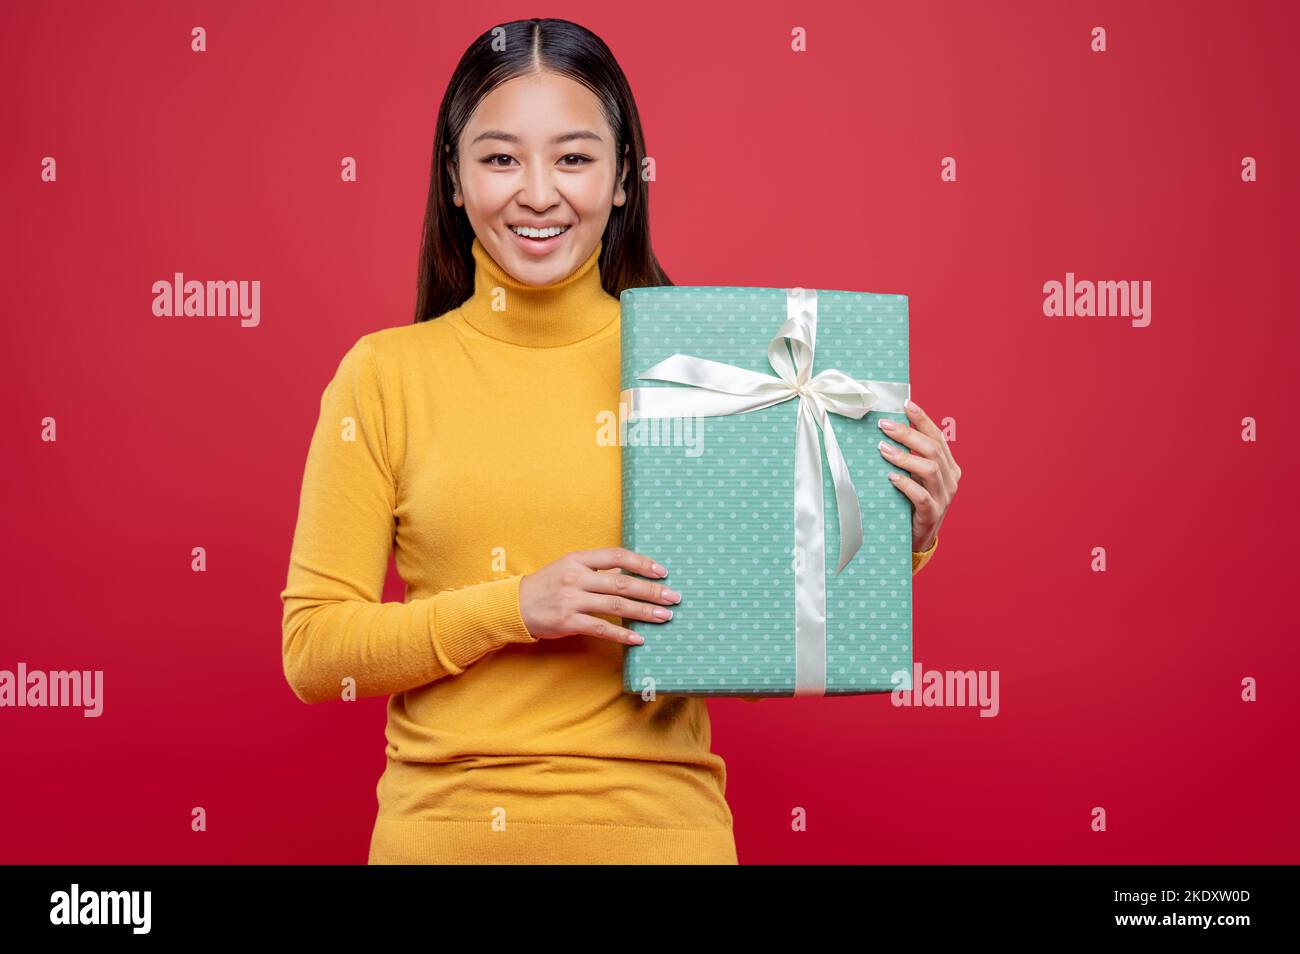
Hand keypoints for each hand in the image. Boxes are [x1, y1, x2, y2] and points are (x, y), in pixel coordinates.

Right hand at [518, 548, 680, 644]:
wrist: (514, 605)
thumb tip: (629, 570)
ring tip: (665, 617)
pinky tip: (638, 638)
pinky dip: (622, 634)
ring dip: (643, 612)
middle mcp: (576, 577)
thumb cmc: (547, 585)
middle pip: (622, 583)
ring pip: (615, 606)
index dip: (642, 563)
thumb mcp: (570, 568)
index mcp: (578, 559)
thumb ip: (598, 570)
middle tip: (674, 597)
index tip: (662, 572)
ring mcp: (571, 599)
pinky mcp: (567, 621)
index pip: (617, 556)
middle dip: (651, 591)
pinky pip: (601, 628)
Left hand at [877, 399, 959, 552]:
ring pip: (929, 469)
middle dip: (908, 434)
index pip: (938, 437)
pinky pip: (921, 496)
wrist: (919, 538)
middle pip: (932, 449)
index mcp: (949, 466)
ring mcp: (944, 497)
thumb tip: (886, 429)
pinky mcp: (932, 514)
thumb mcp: (916, 477)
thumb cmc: (913, 502)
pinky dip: (906, 484)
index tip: (906, 404)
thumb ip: (910, 457)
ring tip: (883, 449)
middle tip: (884, 425)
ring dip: (904, 456)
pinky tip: (891, 477)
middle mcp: (950, 479)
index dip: (922, 419)